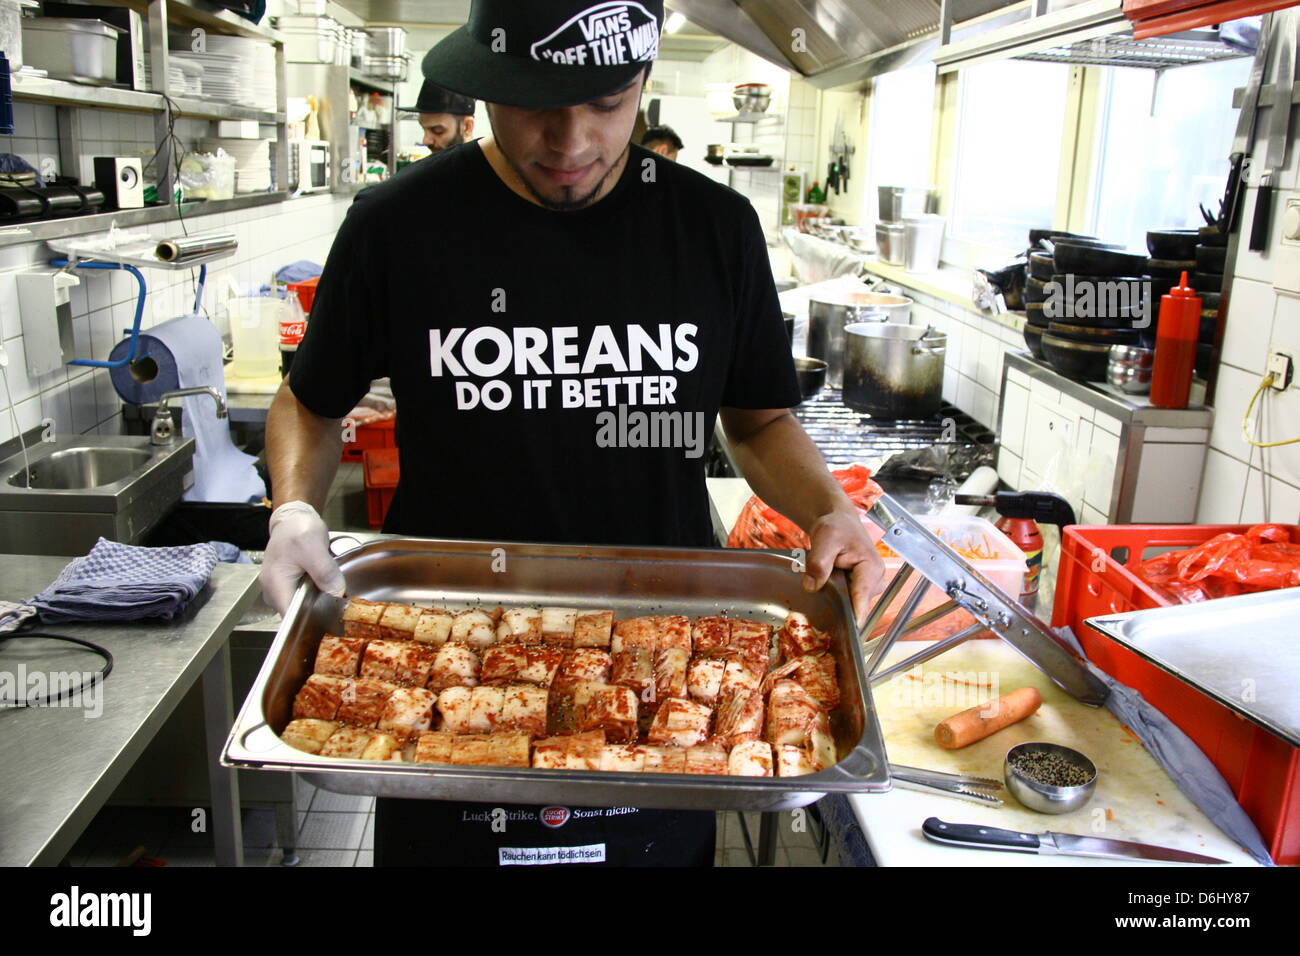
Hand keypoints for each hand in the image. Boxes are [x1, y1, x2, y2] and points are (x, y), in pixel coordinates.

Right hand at [261, 501, 345, 614]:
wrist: (292, 518)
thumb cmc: (297, 530)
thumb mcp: (314, 547)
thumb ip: (324, 571)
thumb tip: (336, 592)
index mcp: (276, 586)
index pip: (291, 618)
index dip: (310, 620)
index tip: (330, 615)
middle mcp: (273, 592)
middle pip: (297, 614)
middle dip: (318, 609)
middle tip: (338, 600)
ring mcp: (279, 590)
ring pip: (301, 606)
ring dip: (317, 600)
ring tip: (331, 588)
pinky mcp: (287, 585)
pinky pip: (303, 596)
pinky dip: (315, 592)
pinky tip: (324, 583)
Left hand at [803, 508, 885, 627]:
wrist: (838, 521)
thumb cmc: (836, 527)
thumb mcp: (825, 539)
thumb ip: (819, 563)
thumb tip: (811, 587)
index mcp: (871, 569)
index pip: (862, 598)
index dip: (854, 616)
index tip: (848, 634)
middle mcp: (875, 580)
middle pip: (856, 604)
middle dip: (839, 607)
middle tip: (818, 604)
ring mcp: (870, 585)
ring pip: (851, 603)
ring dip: (836, 601)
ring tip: (821, 586)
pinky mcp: (861, 588)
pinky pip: (849, 600)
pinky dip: (837, 598)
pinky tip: (825, 589)